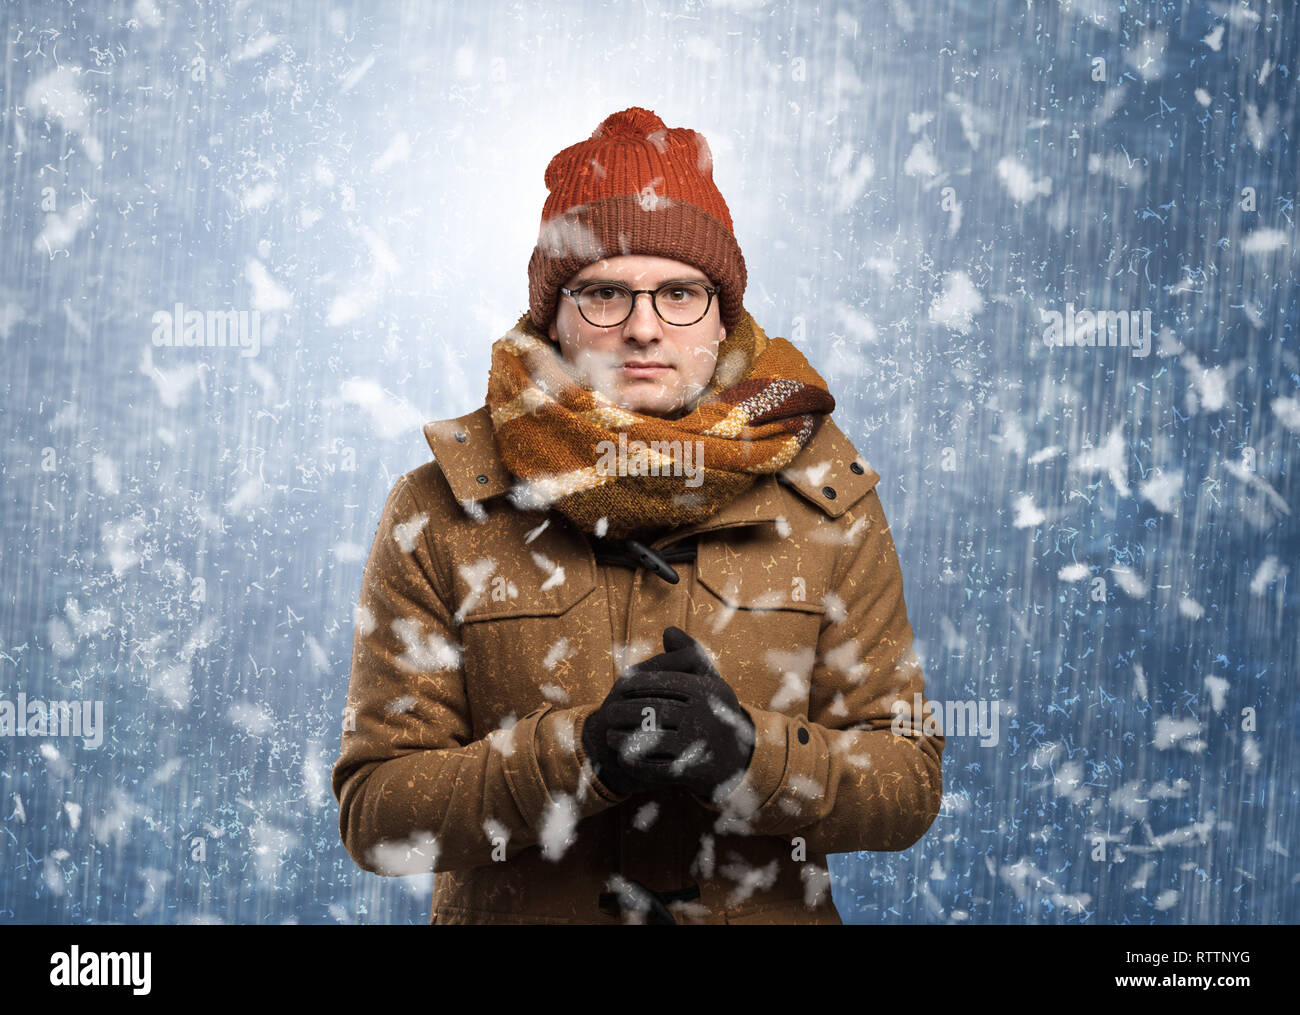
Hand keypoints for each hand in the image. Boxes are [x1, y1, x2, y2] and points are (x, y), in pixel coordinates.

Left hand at [610, 627, 755, 799]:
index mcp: (706, 690)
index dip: (636, 686)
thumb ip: (689, 654)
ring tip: (611, 736)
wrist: (740, 759)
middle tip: (607, 714)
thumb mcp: (710, 682)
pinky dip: (637, 762)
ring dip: (625, 738)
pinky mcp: (693, 771)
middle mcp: (705, 715)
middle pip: (653, 711)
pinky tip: (624, 758)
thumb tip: (668, 630)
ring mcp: (699, 744)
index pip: (662, 683)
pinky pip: (657, 766)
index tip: (619, 687)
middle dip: (625, 712)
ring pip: (651, 739)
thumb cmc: (717, 713)